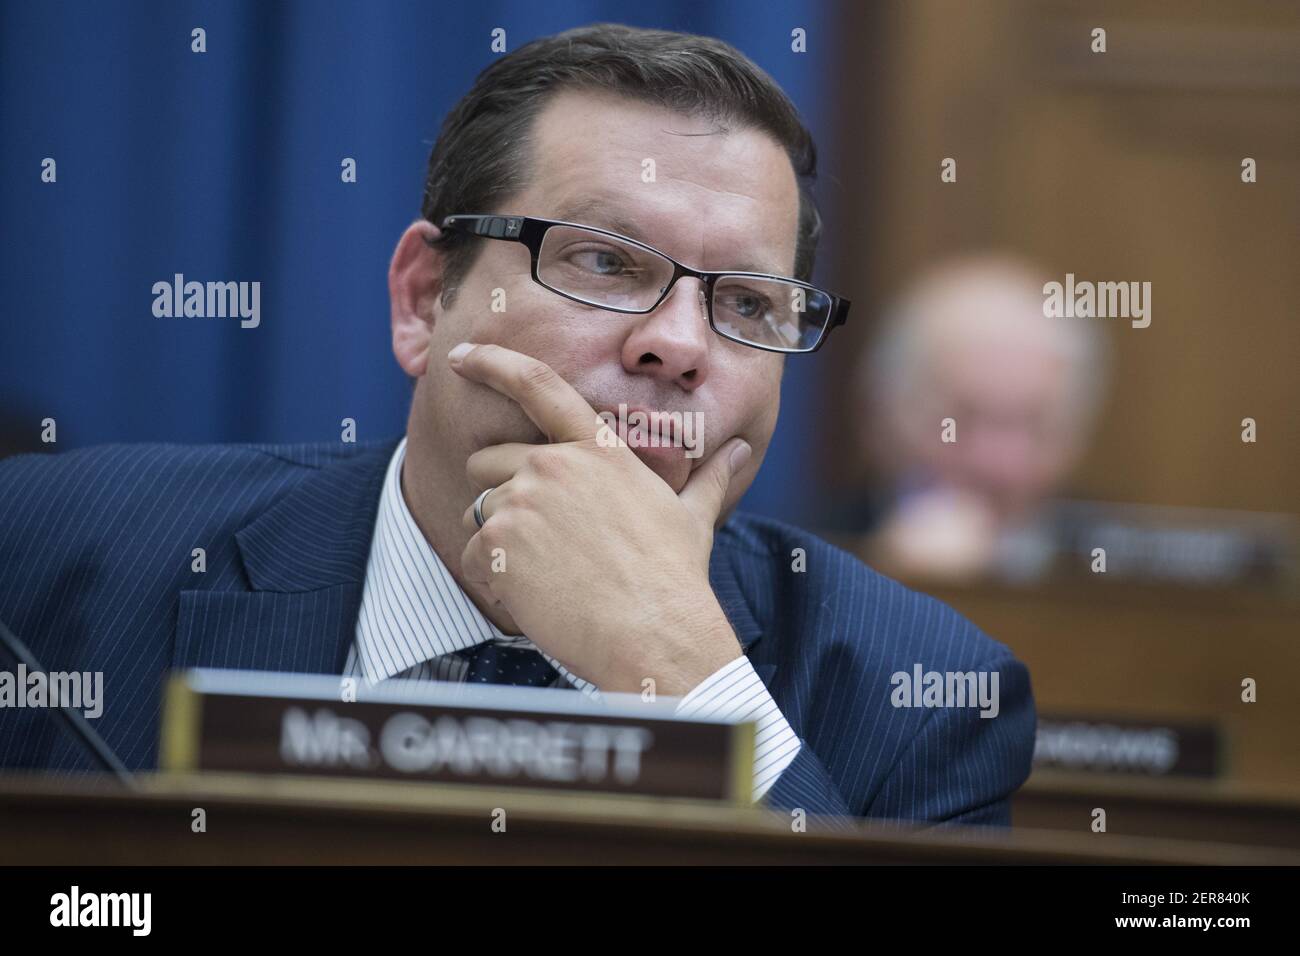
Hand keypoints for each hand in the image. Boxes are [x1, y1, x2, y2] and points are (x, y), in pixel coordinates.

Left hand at [449, 342, 750, 695]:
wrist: (654, 632)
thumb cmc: (675, 577)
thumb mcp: (693, 516)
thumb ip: (709, 477)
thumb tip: (741, 450)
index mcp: (599, 448)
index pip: (538, 384)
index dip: (493, 362)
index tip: (460, 357)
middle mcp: (554, 463)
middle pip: (488, 461)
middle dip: (501, 494)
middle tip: (540, 539)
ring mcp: (522, 499)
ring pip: (478, 512)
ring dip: (501, 543)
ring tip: (550, 575)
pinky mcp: (498, 542)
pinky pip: (472, 557)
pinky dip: (494, 581)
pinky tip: (537, 598)